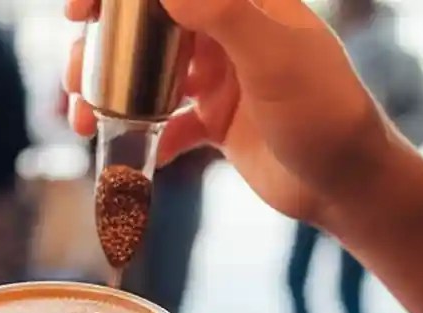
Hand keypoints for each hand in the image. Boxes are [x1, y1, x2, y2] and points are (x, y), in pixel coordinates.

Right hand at [64, 0, 396, 226]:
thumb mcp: (274, 60)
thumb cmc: (324, 114)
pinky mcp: (217, 121)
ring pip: (150, 75)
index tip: (79, 12)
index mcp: (247, 5)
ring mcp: (221, 78)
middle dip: (103, 52)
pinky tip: (136, 158)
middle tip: (74, 79)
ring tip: (87, 122)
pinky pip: (168, 123)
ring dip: (114, 96)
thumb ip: (224, 14)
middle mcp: (229, 34)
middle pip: (149, 28)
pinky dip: (147, 139)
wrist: (348, 184)